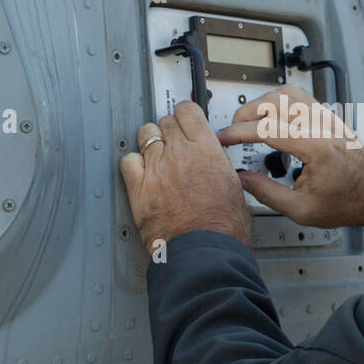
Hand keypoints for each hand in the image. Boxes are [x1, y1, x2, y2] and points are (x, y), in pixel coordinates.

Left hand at [119, 101, 249, 251]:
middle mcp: (179, 154)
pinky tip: (140, 171)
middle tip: (173, 141)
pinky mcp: (138, 188)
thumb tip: (222, 171)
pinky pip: (127, 161)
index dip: (185, 114)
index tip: (185, 119)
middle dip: (169, 129)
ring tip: (156, 154)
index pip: (188, 111)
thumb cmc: (222, 229)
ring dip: (151, 142)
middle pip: (165, 121)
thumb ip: (223, 171)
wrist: (204, 252)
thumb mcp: (236, 190)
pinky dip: (132, 163)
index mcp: (206, 150)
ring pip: (145, 135)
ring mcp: (156, 169)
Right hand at [216, 87, 363, 236]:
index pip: (268, 129)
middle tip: (232, 130)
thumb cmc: (348, 201)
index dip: (239, 132)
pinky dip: (278, 101)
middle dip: (246, 113)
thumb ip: (266, 193)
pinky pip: (299, 96)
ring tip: (248, 121)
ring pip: (287, 92)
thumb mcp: (302, 209)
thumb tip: (242, 178)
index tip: (224, 139)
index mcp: (318, 148)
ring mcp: (328, 118)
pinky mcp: (329, 116)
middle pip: (275, 102)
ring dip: (261, 103)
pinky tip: (269, 116)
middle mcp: (323, 127)